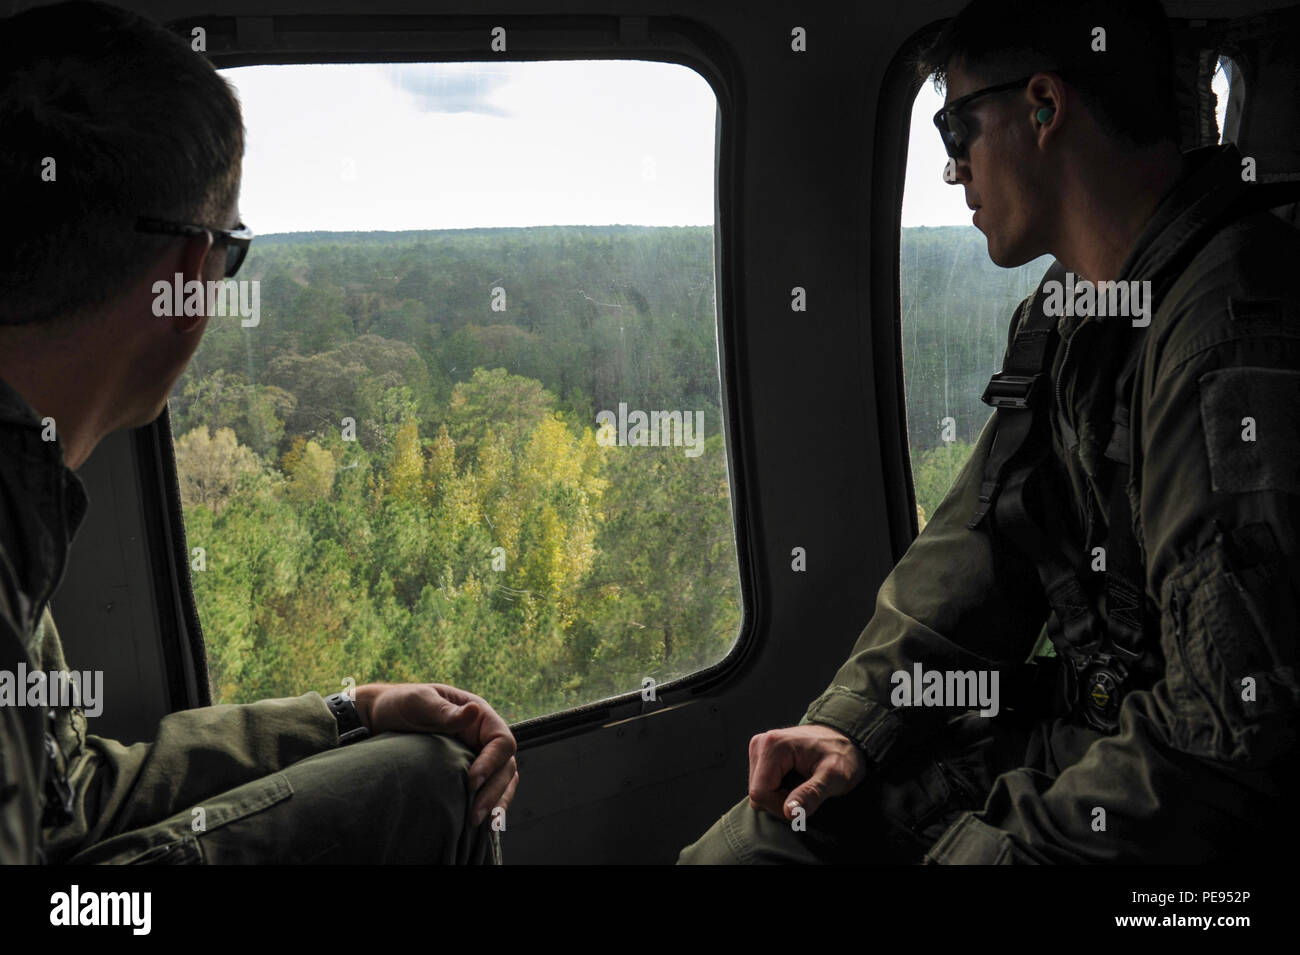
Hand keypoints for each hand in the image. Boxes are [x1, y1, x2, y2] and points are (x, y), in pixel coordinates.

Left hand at [353, 682, 517, 825]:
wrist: (380, 718)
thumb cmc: (401, 704)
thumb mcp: (420, 702)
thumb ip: (446, 712)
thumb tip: (474, 711)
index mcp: (479, 716)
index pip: (501, 741)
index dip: (492, 762)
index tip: (472, 781)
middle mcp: (483, 736)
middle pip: (506, 765)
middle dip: (494, 791)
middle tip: (475, 816)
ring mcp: (477, 754)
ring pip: (502, 780)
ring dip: (495, 803)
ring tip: (483, 826)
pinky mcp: (467, 770)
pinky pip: (488, 788)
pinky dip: (489, 804)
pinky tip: (481, 824)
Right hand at [748, 724, 866, 820]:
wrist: (845, 738)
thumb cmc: (842, 756)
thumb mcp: (835, 777)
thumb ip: (811, 794)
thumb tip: (789, 812)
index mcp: (773, 745)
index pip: (760, 793)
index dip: (780, 807)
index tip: (804, 803)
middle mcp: (761, 743)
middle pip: (756, 793)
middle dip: (780, 802)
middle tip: (806, 794)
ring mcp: (759, 748)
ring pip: (757, 791)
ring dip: (778, 797)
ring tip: (802, 786)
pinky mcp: (761, 754)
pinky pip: (760, 785)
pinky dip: (776, 791)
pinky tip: (794, 782)